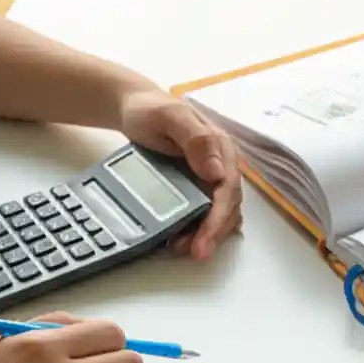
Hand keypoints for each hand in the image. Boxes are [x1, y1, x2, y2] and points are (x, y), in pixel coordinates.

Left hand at [117, 87, 243, 260]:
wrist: (135, 109)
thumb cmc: (151, 110)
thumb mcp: (169, 117)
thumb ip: (195, 139)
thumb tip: (216, 171)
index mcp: (221, 147)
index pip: (228, 188)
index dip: (218, 217)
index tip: (204, 239)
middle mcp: (222, 165)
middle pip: (228, 206)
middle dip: (213, 233)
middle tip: (195, 254)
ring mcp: (211, 177)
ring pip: (220, 213)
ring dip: (207, 235)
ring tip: (182, 249)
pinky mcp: (199, 187)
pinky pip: (207, 212)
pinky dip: (200, 229)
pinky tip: (184, 239)